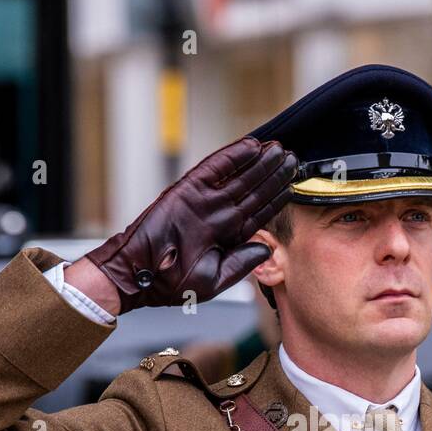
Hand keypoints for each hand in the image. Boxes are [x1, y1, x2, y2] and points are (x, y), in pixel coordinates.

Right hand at [83, 136, 296, 313]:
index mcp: (227, 237)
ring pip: (239, 177)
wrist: (137, 275)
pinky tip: (252, 146)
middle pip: (254, 191)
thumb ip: (242, 263)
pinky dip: (233, 157)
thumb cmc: (170, 284)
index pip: (259, 213)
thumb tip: (266, 250)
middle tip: (292, 158)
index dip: (277, 198)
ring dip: (259, 163)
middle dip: (273, 175)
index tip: (294, 184)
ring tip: (279, 150)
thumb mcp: (214, 279)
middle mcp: (218, 216)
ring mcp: (204, 201)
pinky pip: (215, 169)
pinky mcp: (188, 190)